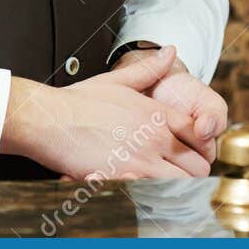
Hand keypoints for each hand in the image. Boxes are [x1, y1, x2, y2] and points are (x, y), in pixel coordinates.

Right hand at [0, 46, 211, 180]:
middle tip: (180, 176)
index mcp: (158, 114)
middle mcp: (156, 138)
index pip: (200, 137)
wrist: (48, 120)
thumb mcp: (118, 80)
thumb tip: (171, 51)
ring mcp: (141, 161)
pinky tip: (143, 193)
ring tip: (164, 187)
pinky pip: (154, 195)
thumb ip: (149, 69)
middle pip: (198, 167)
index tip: (189, 155)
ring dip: (178, 188)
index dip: (200, 149)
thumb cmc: (78, 101)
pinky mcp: (123, 180)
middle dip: (193, 173)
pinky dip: (154, 197)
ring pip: (182, 184)